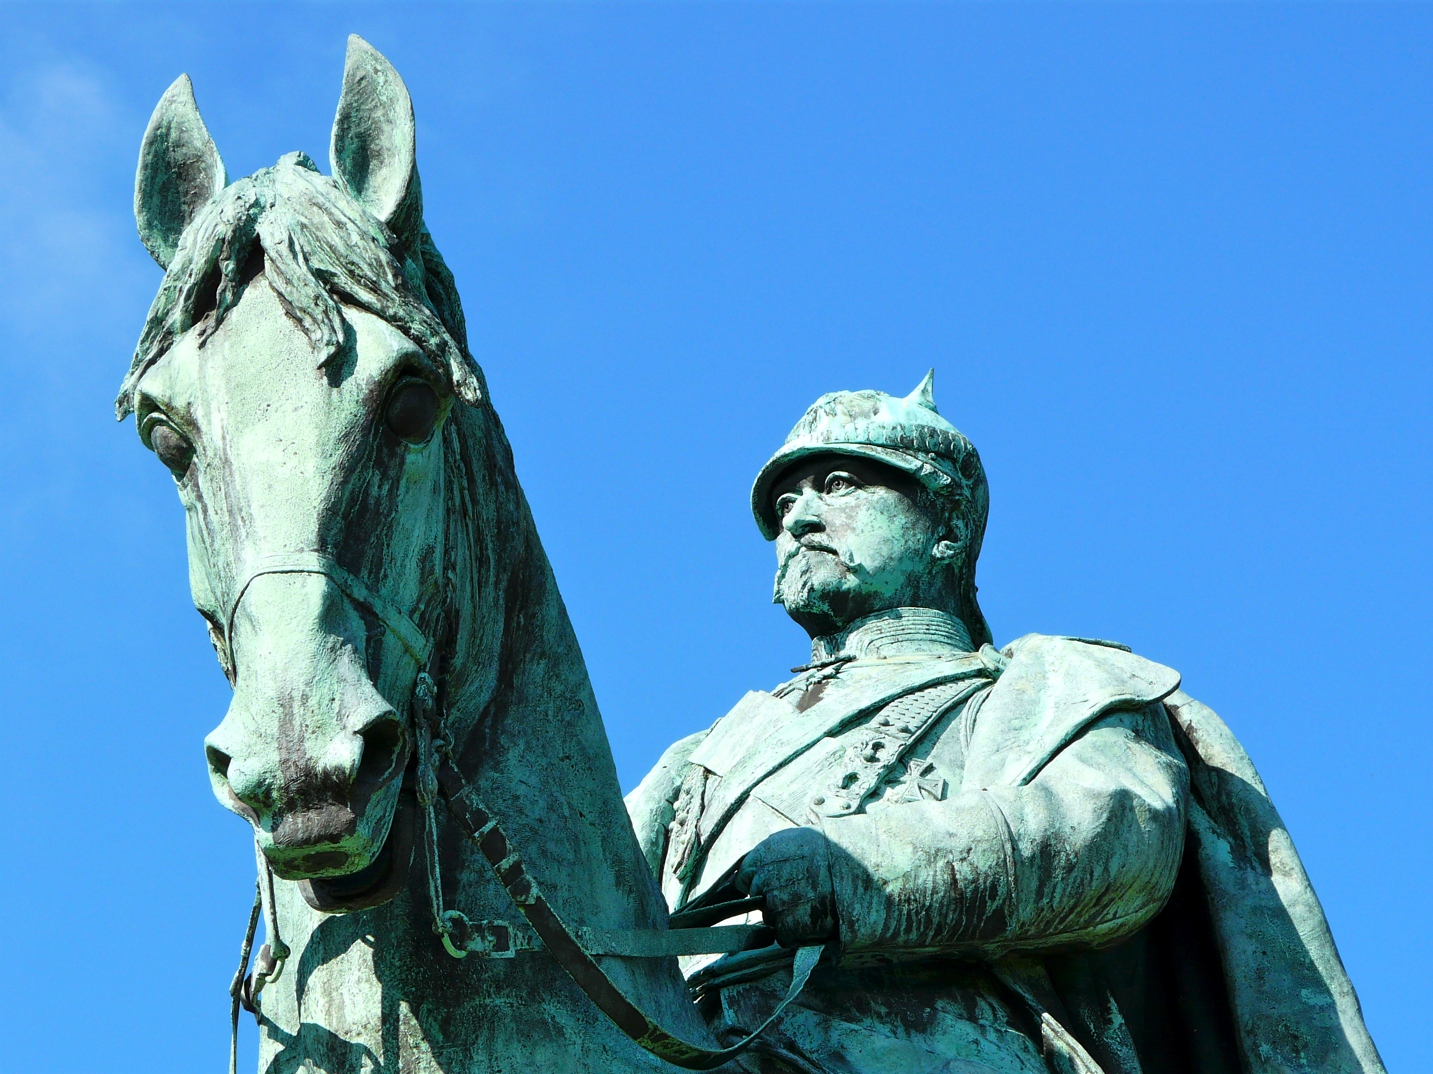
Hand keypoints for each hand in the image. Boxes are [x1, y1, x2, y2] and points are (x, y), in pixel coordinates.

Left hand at [735, 827, 837, 947]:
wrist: (856, 868)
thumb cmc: (830, 851)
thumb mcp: (796, 840)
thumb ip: (774, 855)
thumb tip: (761, 868)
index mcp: (762, 855)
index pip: (743, 878)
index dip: (758, 885)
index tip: (770, 888)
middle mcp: (763, 879)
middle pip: (758, 900)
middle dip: (773, 901)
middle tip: (798, 897)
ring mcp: (775, 903)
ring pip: (770, 919)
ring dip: (785, 918)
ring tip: (810, 907)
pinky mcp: (788, 924)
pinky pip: (783, 936)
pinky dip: (795, 935)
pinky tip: (812, 921)